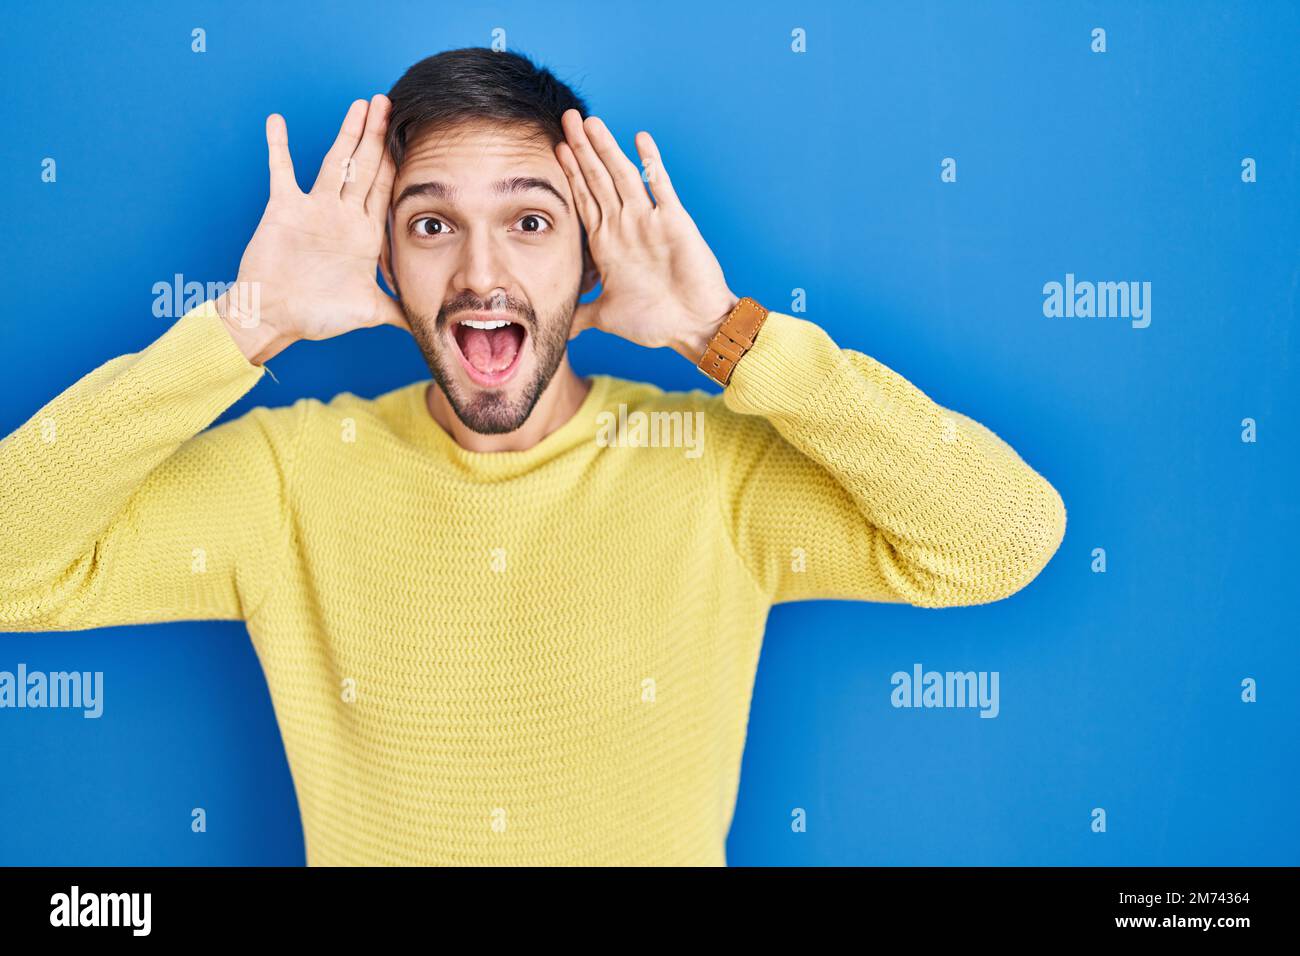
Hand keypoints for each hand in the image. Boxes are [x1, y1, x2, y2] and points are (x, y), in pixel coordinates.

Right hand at [216, 95, 409, 364]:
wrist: (274, 317)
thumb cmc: (317, 316)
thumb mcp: (369, 311)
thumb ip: (399, 312)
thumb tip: (431, 327)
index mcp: (364, 234)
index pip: (385, 190)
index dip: (397, 163)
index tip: (409, 136)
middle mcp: (341, 216)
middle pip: (364, 167)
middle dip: (377, 136)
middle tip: (388, 102)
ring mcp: (313, 209)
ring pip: (335, 162)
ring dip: (347, 133)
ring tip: (359, 105)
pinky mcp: (284, 209)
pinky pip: (281, 171)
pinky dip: (277, 147)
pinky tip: (276, 120)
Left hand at [554, 109, 737, 361]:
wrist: (694, 326)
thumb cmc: (656, 322)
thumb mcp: (607, 316)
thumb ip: (582, 314)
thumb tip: (560, 327)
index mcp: (607, 244)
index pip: (584, 199)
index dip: (570, 174)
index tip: (556, 148)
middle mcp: (625, 226)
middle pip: (598, 179)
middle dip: (582, 149)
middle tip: (567, 117)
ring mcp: (649, 221)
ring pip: (622, 176)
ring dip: (606, 148)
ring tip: (591, 121)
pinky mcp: (674, 222)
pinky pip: (660, 186)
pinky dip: (650, 162)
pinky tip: (640, 139)